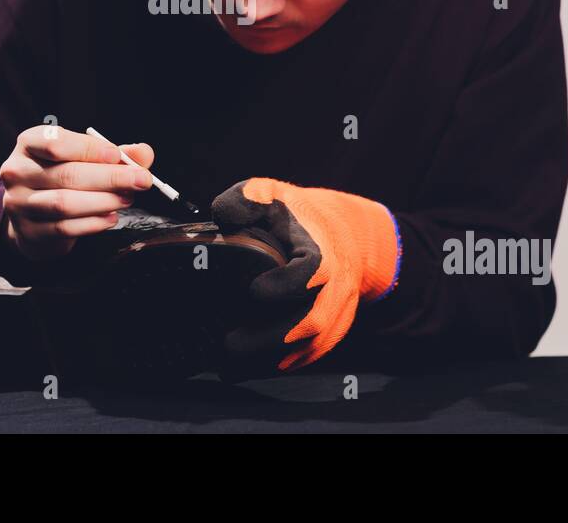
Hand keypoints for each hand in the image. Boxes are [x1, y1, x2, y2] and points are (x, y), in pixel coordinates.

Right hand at [0, 125, 154, 261]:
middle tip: (140, 180)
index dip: (90, 149)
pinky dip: (93, 223)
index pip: (55, 143)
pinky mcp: (28, 231)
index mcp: (29, 143)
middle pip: (67, 175)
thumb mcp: (81, 156)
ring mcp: (19, 203)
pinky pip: (64, 228)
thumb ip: (112, 153)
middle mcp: (17, 171)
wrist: (32, 213)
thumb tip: (143, 153)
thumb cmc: (61, 175)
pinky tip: (110, 217)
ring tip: (127, 199)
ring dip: (103, 201)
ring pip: (65, 203)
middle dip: (110, 178)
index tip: (118, 156)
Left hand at [211, 178, 400, 372]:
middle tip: (230, 344)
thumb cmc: (301, 218)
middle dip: (270, 338)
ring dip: (268, 362)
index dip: (286, 285)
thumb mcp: (274, 196)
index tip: (254, 290)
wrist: (346, 239)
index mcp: (322, 254)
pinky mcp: (327, 337)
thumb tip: (221, 215)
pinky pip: (305, 360)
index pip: (311, 274)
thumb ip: (247, 199)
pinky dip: (276, 368)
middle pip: (309, 323)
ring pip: (306, 350)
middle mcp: (332, 291)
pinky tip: (244, 371)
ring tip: (229, 366)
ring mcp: (333, 318)